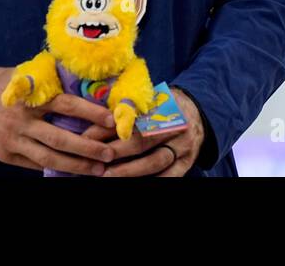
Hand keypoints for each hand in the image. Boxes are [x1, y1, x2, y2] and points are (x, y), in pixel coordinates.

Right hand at [0, 66, 120, 174]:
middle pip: (60, 139)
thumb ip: (44, 78)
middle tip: (111, 153)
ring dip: (76, 166)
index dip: (90, 113)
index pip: (66, 105)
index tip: (111, 119)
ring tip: (98, 170)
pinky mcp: (5, 156)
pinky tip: (72, 172)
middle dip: (88, 148)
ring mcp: (12, 141)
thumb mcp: (18, 74)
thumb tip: (76, 75)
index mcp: (29, 97)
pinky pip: (34, 166)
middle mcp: (21, 121)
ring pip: (49, 158)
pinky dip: (55, 170)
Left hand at [81, 86, 205, 176]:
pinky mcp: (186, 163)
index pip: (131, 118)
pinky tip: (132, 184)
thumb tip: (93, 122)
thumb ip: (127, 110)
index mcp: (162, 107)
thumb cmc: (164, 107)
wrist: (197, 114)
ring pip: (154, 162)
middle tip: (96, 159)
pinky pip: (170, 177)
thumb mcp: (150, 100)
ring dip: (129, 171)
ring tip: (107, 176)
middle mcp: (174, 126)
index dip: (107, 128)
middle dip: (116, 151)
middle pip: (142, 141)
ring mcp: (182, 147)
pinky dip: (153, 181)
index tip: (87, 137)